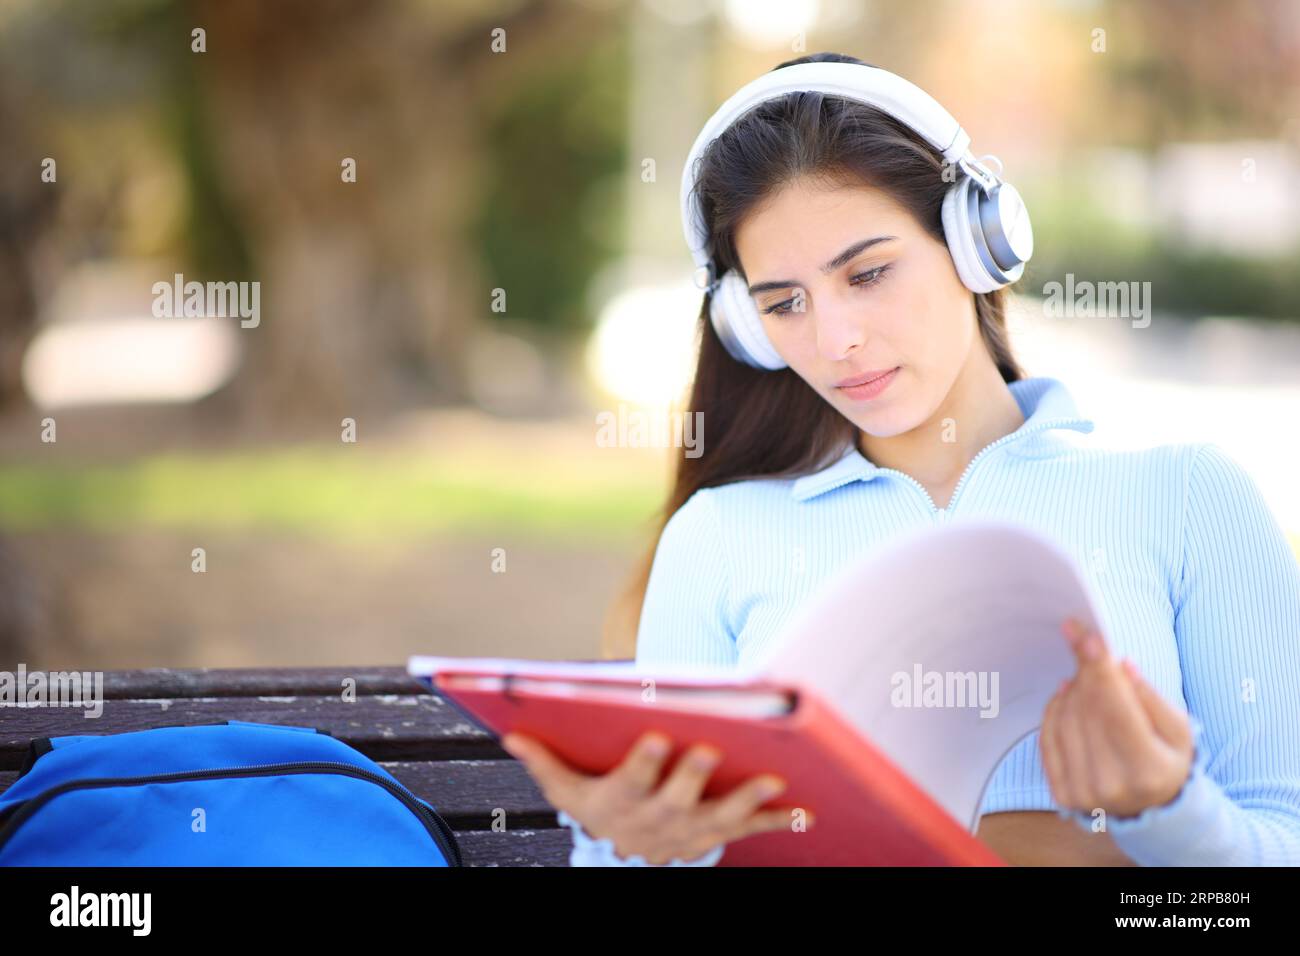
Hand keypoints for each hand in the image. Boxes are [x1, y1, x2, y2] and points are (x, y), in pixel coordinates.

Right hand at [500, 730, 811, 864]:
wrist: (623, 860)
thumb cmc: (599, 809)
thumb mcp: (567, 790)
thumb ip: (543, 761)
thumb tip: (513, 734)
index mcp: (622, 801)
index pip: (631, 779)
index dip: (642, 760)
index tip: (654, 734)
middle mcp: (659, 818)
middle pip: (677, 797)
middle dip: (694, 775)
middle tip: (709, 749)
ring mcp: (692, 829)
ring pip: (721, 815)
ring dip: (746, 798)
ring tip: (771, 779)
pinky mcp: (717, 833)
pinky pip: (751, 828)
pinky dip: (779, 820)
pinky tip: (806, 812)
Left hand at [1040, 617, 1195, 818]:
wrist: (1151, 808)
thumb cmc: (1166, 759)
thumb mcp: (1178, 730)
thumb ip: (1151, 698)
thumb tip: (1122, 667)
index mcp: (1149, 771)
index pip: (1117, 710)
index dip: (1100, 670)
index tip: (1088, 637)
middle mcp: (1112, 786)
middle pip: (1088, 711)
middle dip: (1088, 672)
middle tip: (1089, 647)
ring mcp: (1082, 793)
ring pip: (1065, 719)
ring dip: (1074, 690)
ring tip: (1088, 680)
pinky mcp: (1061, 793)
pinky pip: (1047, 737)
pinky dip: (1055, 709)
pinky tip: (1069, 696)